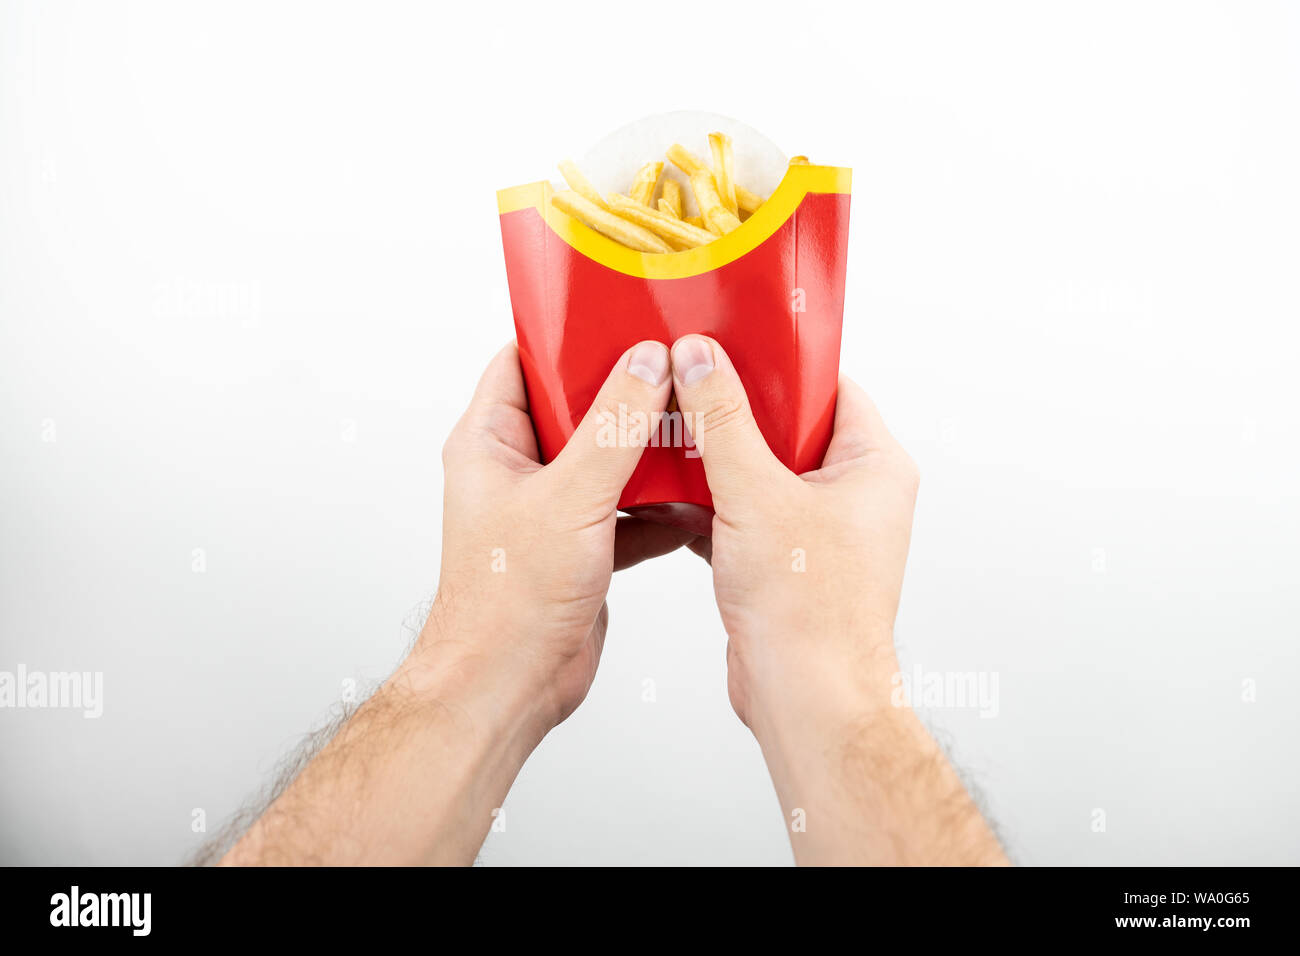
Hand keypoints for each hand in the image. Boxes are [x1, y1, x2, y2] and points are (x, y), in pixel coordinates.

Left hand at [421, 340, 688, 730]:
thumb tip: (648, 362)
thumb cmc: (507, 600)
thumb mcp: (570, 496)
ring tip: (695, 425)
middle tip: (676, 364)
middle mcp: (516, 471)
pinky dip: (659, 510)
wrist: (509, 687)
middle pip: (577, 408)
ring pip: (607, 461)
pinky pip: (627, 512)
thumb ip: (614, 426)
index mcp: (490, 443)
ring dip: (650, 453)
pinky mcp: (580, 548)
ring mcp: (549, 511)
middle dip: (626, 392)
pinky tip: (694, 504)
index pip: (523, 362)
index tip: (619, 311)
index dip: (567, 335)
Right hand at [671, 334, 1005, 864]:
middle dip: (737, 409)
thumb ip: (723, 418)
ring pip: (763, 472)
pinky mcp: (787, 562)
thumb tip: (699, 357)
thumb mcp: (756, 494)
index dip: (781, 361)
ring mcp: (821, 531)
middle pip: (790, 426)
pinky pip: (746, 513)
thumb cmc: (811, 611)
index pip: (831, 386)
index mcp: (873, 466)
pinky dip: (710, 503)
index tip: (733, 339)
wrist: (806, 700)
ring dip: (718, 458)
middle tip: (689, 379)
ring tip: (671, 428)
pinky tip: (666, 490)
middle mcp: (855, 495)